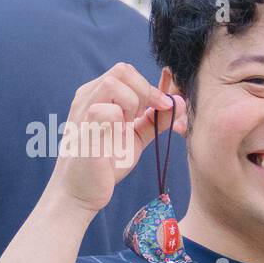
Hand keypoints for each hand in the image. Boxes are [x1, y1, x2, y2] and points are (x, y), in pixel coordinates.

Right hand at [48, 64, 186, 216]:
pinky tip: (118, 136)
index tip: (164, 107)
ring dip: (131, 103)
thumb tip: (180, 102)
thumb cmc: (107, 163)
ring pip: (113, 84)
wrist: (83, 192)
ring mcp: (83, 111)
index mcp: (99, 95)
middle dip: (145, 92)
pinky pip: (104, 111)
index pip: (128, 72)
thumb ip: (156, 119)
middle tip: (145, 116)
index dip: (151, 86)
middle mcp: (88, 97)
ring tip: (128, 126)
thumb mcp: (137, 137)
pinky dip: (120, 121)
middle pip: (122, 70)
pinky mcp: (84, 129)